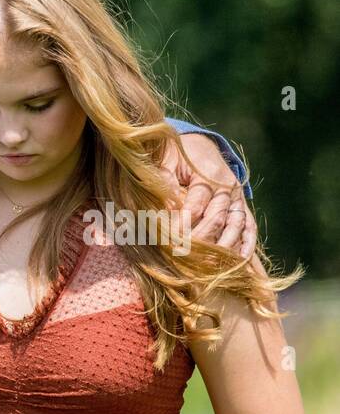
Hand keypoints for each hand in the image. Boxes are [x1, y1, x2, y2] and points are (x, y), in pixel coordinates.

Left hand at [165, 133, 256, 257]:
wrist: (198, 147)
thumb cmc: (175, 158)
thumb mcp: (165, 165)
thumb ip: (165, 186)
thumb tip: (164, 213)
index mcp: (208, 174)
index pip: (197, 204)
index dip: (183, 223)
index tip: (170, 241)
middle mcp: (228, 187)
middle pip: (217, 218)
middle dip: (200, 239)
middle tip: (183, 257)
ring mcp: (237, 198)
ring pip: (235, 226)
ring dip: (222, 247)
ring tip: (208, 267)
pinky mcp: (242, 207)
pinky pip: (249, 227)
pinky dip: (246, 244)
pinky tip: (239, 261)